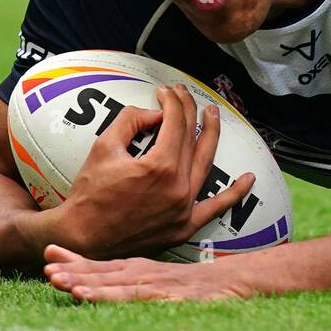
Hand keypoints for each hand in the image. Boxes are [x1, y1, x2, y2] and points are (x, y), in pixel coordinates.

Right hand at [43, 85, 256, 260]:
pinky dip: (234, 194)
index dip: (172, 102)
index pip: (175, 123)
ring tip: (212, 116)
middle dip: (189, 111)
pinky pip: (214, 209)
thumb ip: (131, 121)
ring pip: (206, 165)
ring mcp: (184, 209)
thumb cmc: (89, 195)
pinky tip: (247, 179)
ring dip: (212, 136)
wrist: (82, 239)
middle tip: (185, 95)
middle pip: (192, 138)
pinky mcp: (183, 227)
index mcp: (160, 166)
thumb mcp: (104, 147)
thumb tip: (155, 113)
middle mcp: (178, 187)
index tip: (165, 92)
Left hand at [43, 244, 253, 301]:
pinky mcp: (167, 297)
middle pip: (102, 270)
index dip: (75, 259)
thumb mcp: (167, 279)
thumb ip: (144, 278)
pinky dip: (109, 295)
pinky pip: (132, 297)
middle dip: (72, 268)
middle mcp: (144, 274)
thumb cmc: (203, 283)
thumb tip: (126, 280)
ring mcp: (155, 285)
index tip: (49, 252)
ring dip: (84, 281)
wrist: (240, 279)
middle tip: (45, 263)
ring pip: (113, 283)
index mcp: (142, 268)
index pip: (103, 263)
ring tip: (59, 280)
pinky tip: (90, 294)